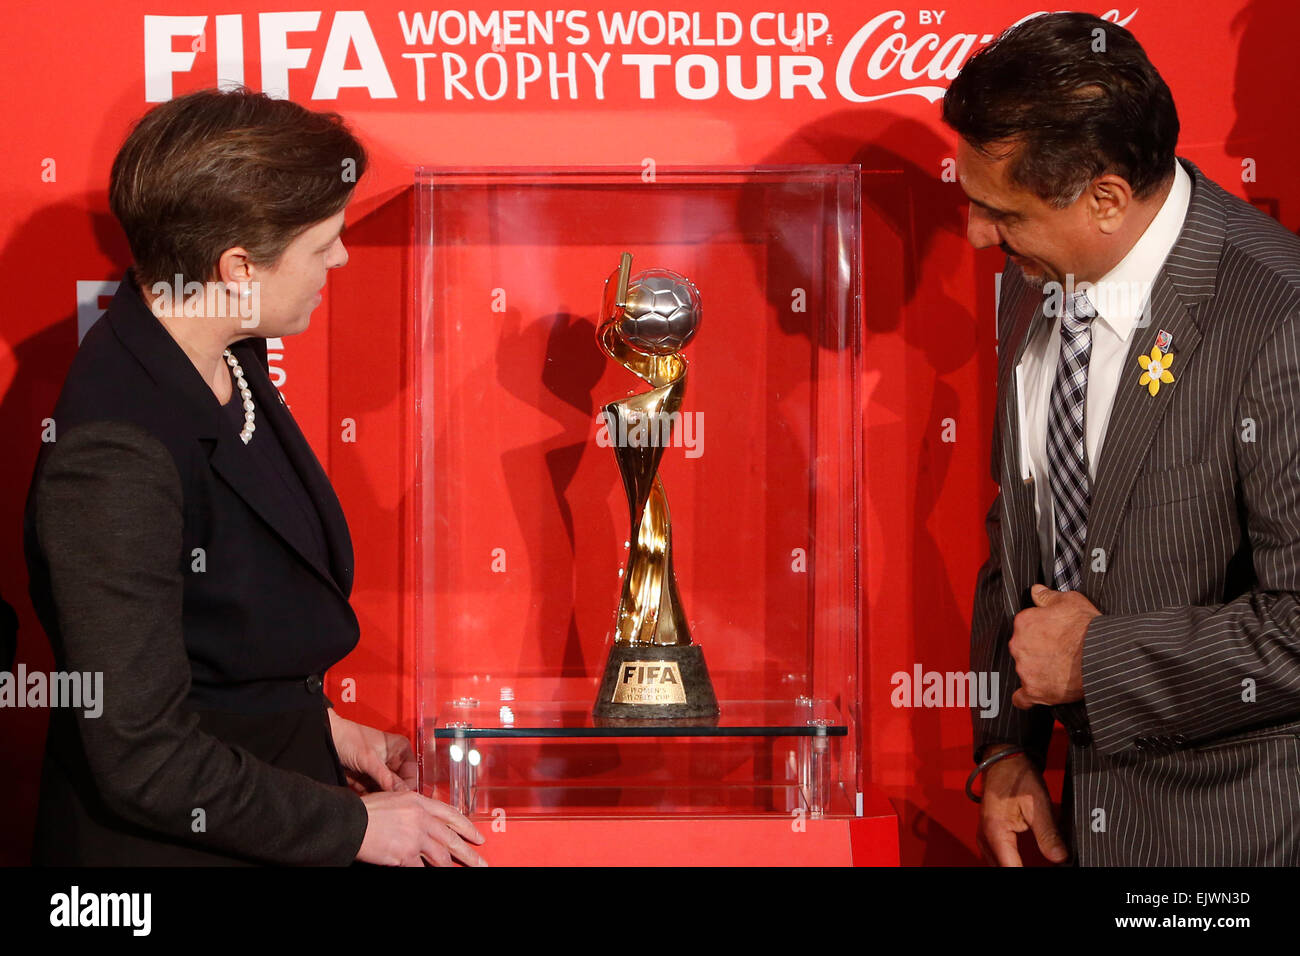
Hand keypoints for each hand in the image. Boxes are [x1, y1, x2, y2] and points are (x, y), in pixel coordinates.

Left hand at [327, 710, 417, 794]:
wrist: (326, 739)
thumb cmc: (348, 738)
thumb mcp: (369, 759)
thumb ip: (386, 777)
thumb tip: (402, 792)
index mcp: (400, 749)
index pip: (412, 774)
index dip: (407, 787)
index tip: (400, 800)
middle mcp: (393, 760)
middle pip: (400, 784)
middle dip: (393, 795)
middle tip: (386, 804)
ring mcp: (380, 771)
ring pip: (387, 791)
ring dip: (382, 798)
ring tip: (376, 803)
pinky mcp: (368, 779)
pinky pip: (375, 793)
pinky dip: (372, 798)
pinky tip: (369, 801)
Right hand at [357, 790, 487, 866]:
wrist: (350, 821)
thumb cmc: (366, 810)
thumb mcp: (394, 799)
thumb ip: (412, 809)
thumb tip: (424, 822)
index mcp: (419, 801)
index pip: (450, 814)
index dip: (467, 827)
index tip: (477, 836)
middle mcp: (421, 817)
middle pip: (451, 838)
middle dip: (469, 852)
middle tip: (481, 862)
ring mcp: (415, 836)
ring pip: (441, 856)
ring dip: (452, 867)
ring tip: (463, 871)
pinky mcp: (405, 854)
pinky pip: (420, 868)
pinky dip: (426, 872)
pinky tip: (432, 874)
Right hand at [976, 749, 1068, 865]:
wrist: (1004, 759)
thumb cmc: (1017, 776)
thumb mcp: (1038, 804)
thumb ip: (1049, 834)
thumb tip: (1060, 858)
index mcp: (996, 832)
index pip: (1012, 870)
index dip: (1028, 874)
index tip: (1045, 873)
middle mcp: (986, 837)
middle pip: (1003, 869)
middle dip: (1021, 870)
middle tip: (1046, 867)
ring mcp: (985, 836)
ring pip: (998, 865)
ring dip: (1014, 867)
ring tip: (1036, 865)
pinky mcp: (989, 833)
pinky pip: (997, 857)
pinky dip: (1010, 863)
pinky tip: (1022, 863)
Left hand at [1009, 584, 1098, 707]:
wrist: (1102, 654)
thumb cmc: (1088, 627)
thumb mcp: (1070, 600)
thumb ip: (1048, 596)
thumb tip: (1035, 591)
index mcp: (1024, 622)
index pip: (1024, 627)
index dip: (1039, 632)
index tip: (1051, 636)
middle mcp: (1019, 645)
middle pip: (1022, 649)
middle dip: (1036, 651)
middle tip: (1057, 653)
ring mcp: (1025, 669)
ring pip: (1024, 670)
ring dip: (1036, 671)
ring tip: (1059, 671)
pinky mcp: (1035, 690)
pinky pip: (1022, 698)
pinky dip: (1026, 698)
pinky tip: (1034, 696)